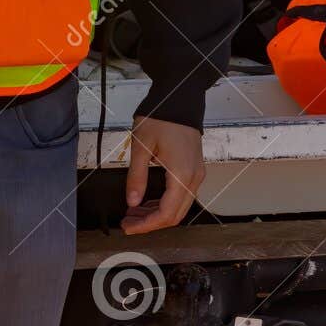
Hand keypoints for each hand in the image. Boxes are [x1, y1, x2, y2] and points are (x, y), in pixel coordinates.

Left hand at [121, 117, 204, 234]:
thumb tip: (132, 202)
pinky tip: (148, 201)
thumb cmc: (161, 117)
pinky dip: (165, 202)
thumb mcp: (141, 146)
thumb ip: (137, 177)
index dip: (147, 225)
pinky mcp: (194, 168)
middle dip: (151, 223)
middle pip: (175, 214)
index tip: (128, 227)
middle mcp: (194, 177)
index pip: (166, 213)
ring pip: (180, 206)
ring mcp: (197, 173)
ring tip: (134, 213)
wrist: (179, 98)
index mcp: (181, 174)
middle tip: (128, 222)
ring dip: (158, 213)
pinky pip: (182, 194)